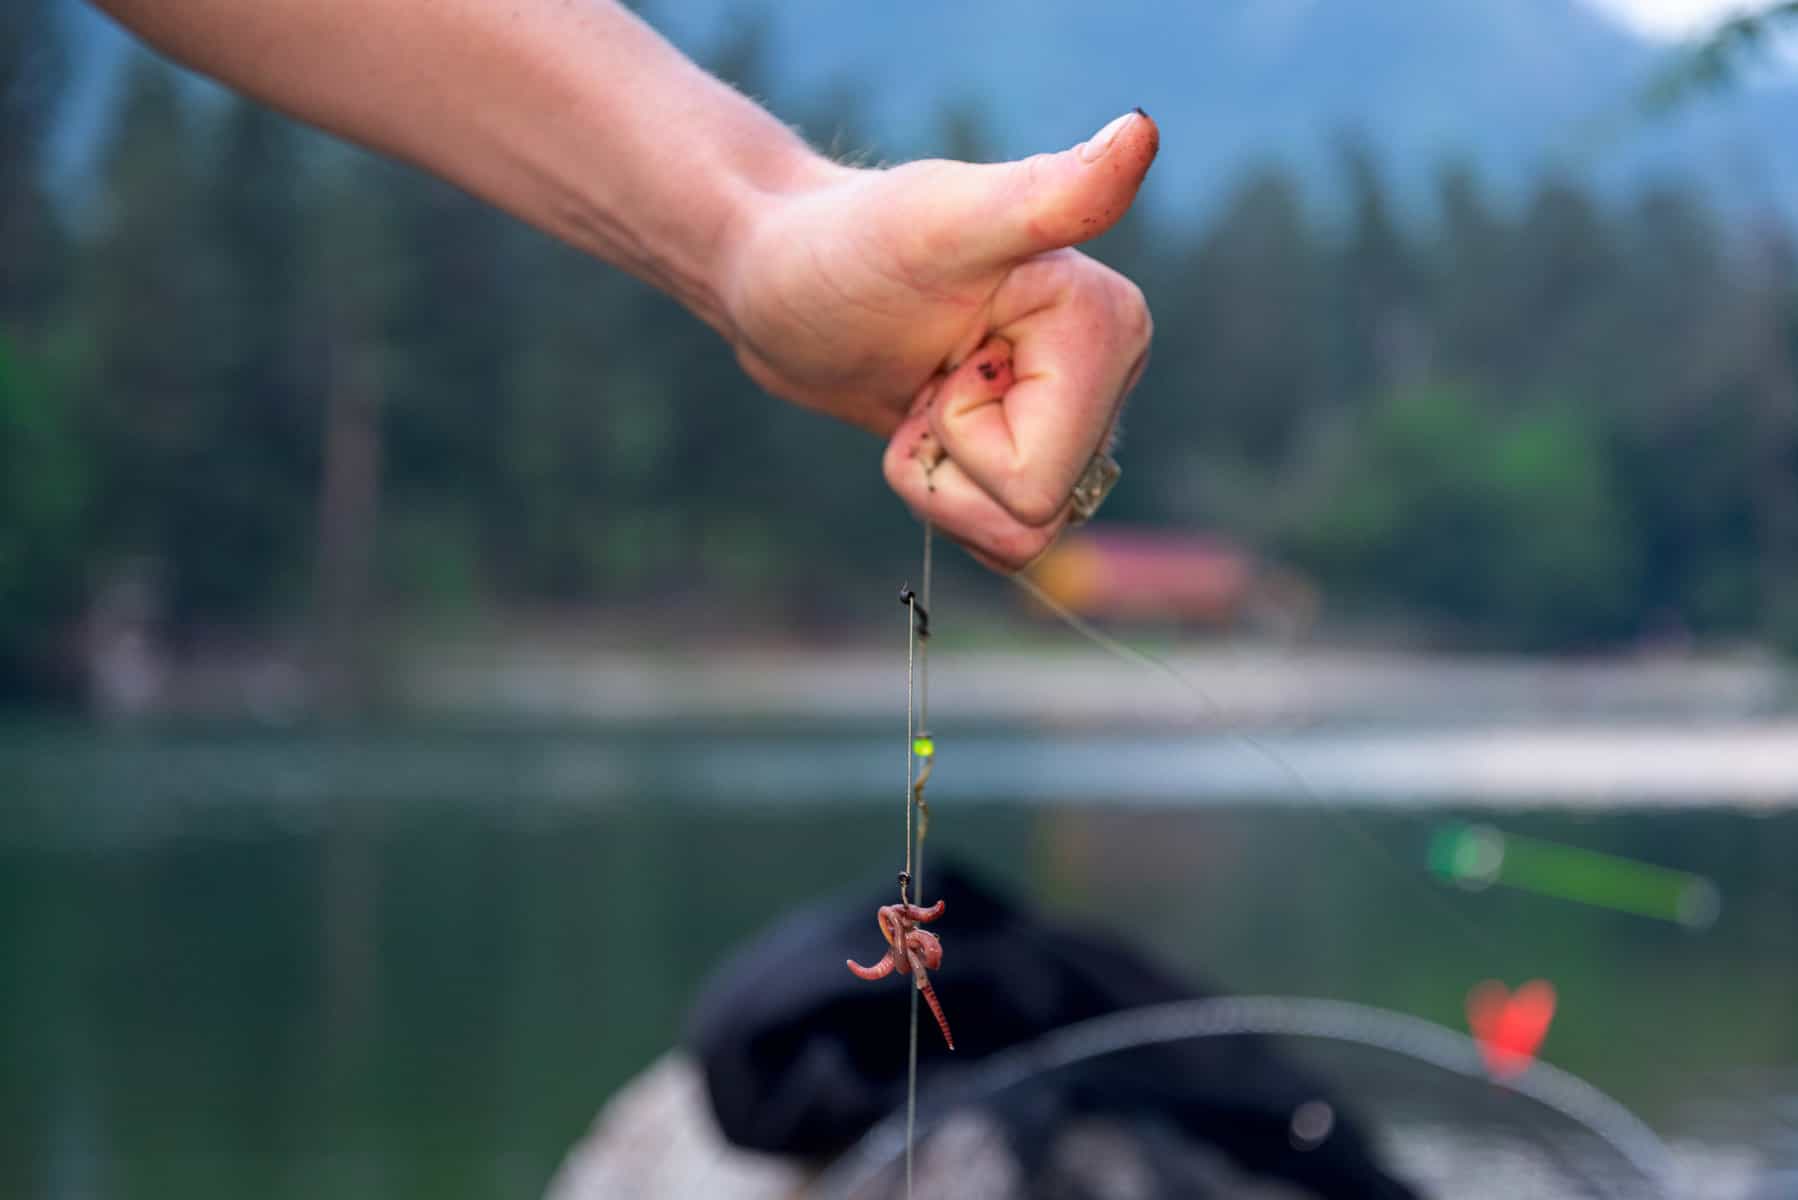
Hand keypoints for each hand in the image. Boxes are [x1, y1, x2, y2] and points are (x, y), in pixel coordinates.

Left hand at [723, 110, 1157, 569]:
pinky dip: (947, 498)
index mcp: (1113, 328)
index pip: (1037, 477)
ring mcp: (1077, 418)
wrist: (783, 279)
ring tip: (924, 399)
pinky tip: (928, 426)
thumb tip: (1142, 130)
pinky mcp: (1035, 452)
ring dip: (943, 485)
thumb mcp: (937, 226)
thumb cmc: (845, 246)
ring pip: (1021, 538)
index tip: (943, 351)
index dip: (960, 431)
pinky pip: (1007, 540)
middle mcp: (1112, 373)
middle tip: (925, 376)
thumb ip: (1045, 195)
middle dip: (949, 464)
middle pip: (1035, 514)